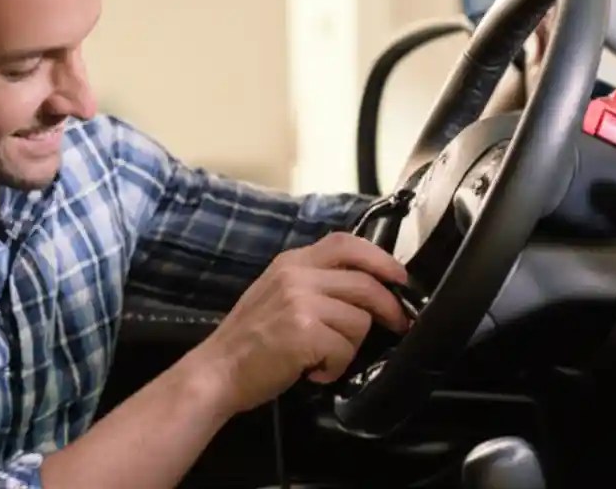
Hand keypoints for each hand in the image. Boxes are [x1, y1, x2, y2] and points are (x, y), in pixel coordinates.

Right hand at [190, 232, 410, 415]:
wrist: (216, 371)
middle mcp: (296, 276)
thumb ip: (314, 282)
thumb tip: (364, 287)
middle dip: (389, 308)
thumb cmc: (248, 341)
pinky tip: (312, 370)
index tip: (399, 277)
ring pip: (360, 321)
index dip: (381, 258)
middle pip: (365, 283)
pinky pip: (345, 350)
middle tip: (397, 325)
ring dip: (349, 347)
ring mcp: (300, 302)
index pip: (347, 243)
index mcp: (292, 262)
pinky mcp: (304, 332)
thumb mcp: (276, 294)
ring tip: (322, 357)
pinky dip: (334, 368)